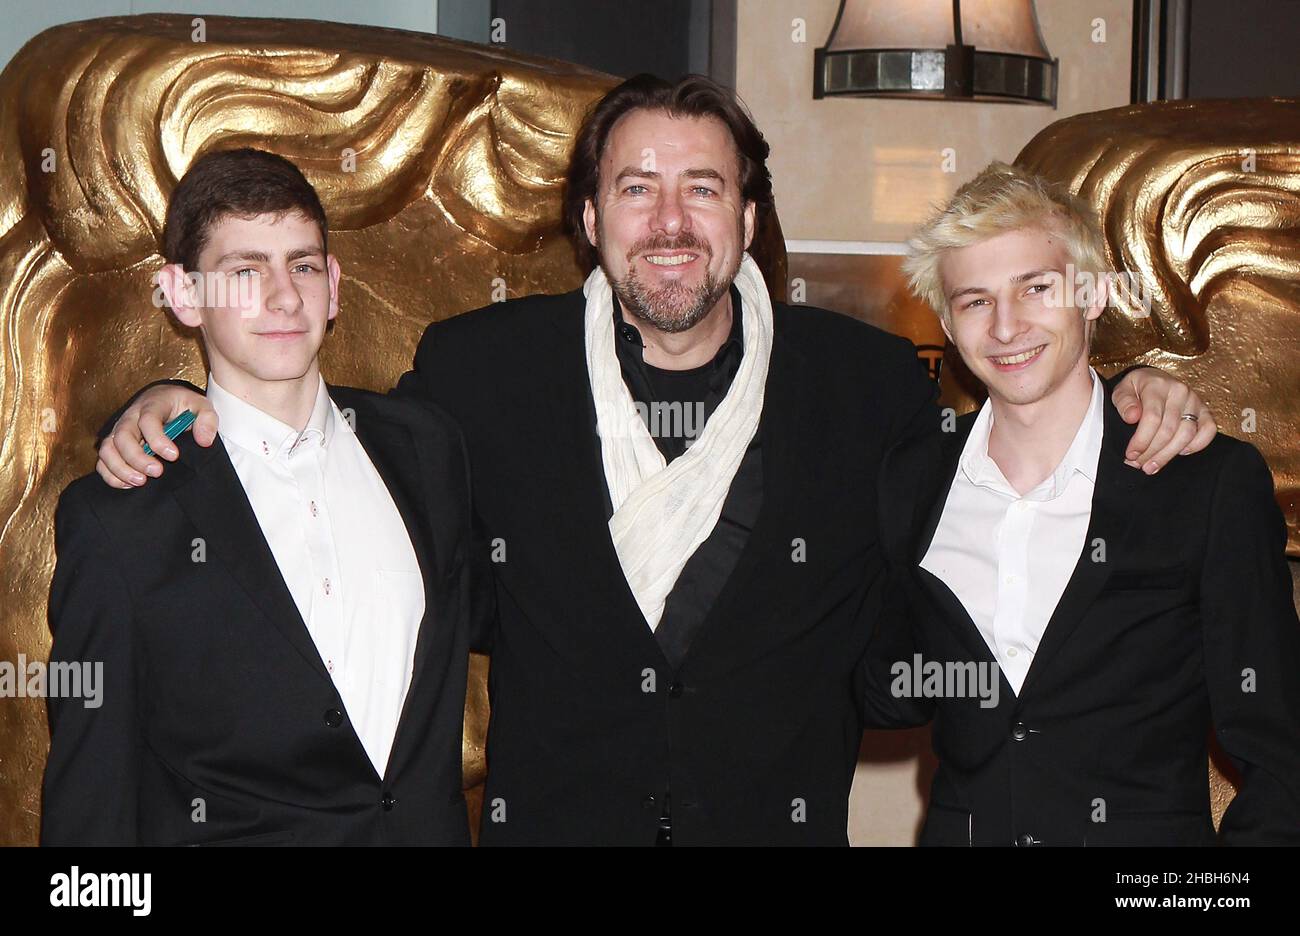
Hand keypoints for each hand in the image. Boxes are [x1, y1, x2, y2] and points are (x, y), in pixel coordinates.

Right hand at [95, 385, 216, 487]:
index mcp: (152, 405)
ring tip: (140, 482)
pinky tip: (128, 484)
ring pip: (108, 449)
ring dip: (120, 468)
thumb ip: (207, 420)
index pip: (148, 420)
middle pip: (123, 437)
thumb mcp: (201, 406)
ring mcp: (120, 430)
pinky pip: (103, 460)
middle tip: (157, 472)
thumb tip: (204, 441)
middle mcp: (131, 417)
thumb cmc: (184, 404)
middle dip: (137, 458)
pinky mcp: (115, 444)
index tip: (173, 455)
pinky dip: (111, 474)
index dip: (158, 439)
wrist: (167, 399)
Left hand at [1110, 367, 1215, 473]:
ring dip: (1168, 454)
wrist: (1153, 379)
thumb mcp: (1122, 390)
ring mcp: (1195, 401)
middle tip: (1139, 464)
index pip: (1152, 418)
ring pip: (1187, 434)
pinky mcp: (1205, 410)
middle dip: (1152, 452)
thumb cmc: (1136, 388)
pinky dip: (1196, 445)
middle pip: (1169, 430)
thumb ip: (1123, 402)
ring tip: (1152, 466)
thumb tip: (1132, 417)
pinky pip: (1209, 430)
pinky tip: (1179, 453)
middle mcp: (1180, 392)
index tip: (1130, 454)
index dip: (1141, 440)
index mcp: (1157, 385)